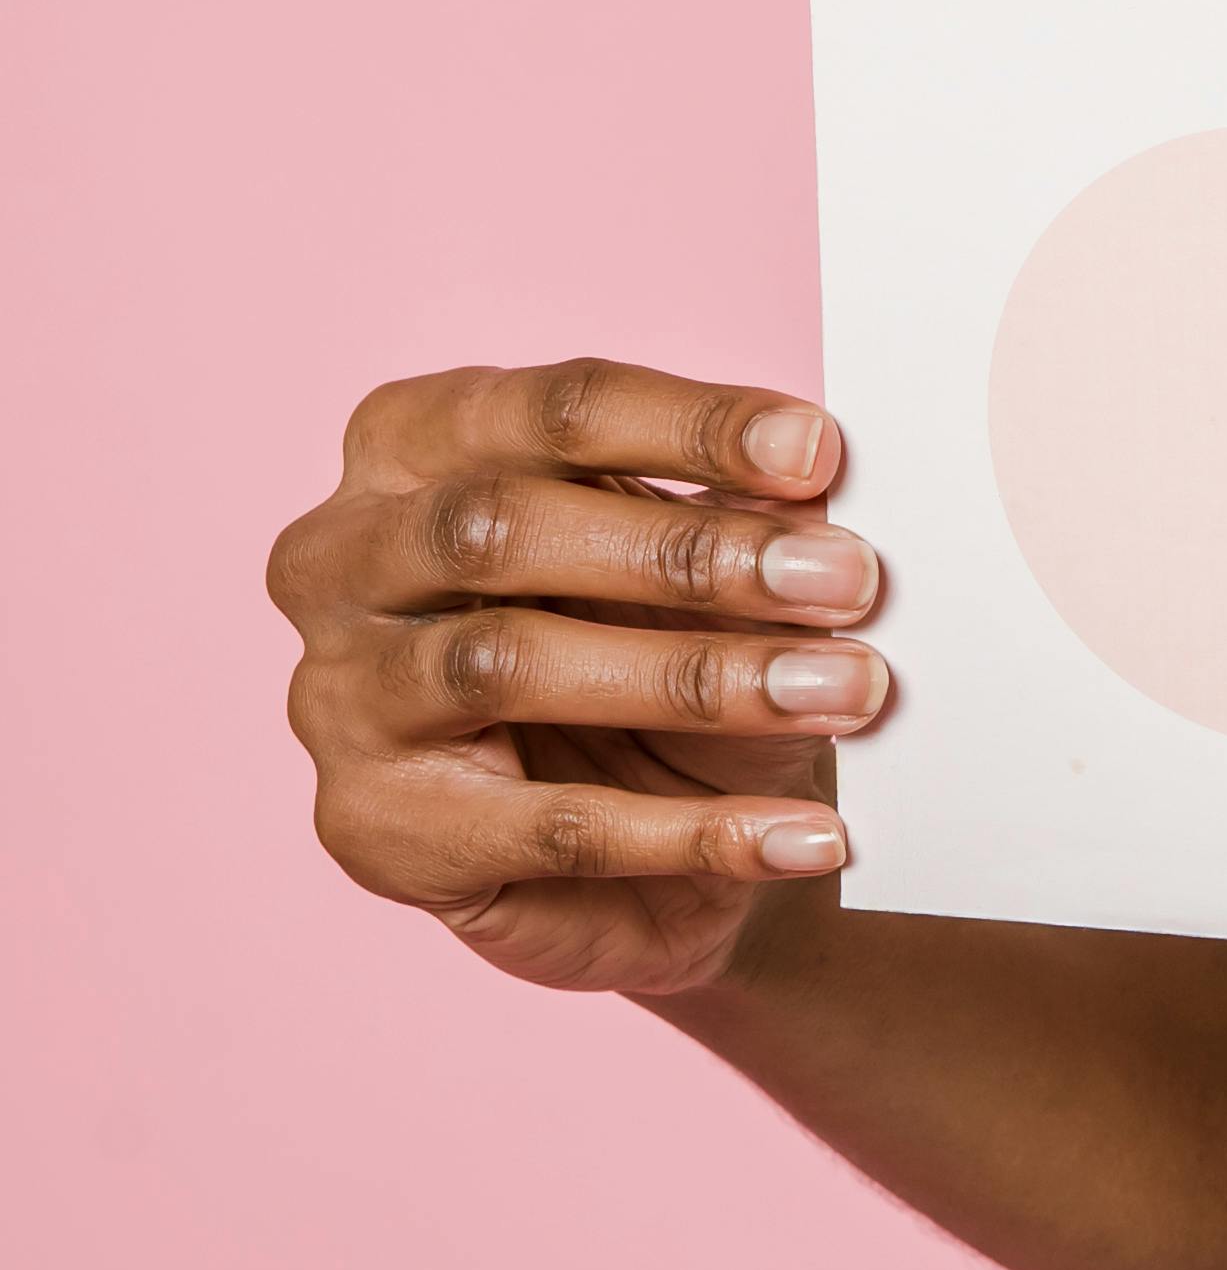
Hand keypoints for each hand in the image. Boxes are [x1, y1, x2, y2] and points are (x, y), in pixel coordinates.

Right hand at [271, 362, 886, 1002]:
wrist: (647, 858)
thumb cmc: (658, 656)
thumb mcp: (702, 571)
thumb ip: (734, 518)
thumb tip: (810, 493)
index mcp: (410, 443)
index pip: (551, 411)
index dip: (691, 426)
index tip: (817, 453)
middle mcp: (340, 558)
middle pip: (502, 525)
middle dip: (689, 551)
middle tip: (845, 579)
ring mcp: (337, 696)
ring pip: (510, 664)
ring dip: (700, 676)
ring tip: (842, 692)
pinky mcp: (374, 830)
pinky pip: (548, 827)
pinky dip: (696, 833)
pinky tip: (806, 834)